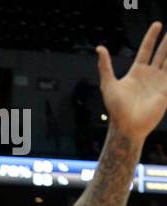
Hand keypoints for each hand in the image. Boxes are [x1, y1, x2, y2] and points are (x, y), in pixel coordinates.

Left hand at [98, 22, 166, 142]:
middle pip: (161, 53)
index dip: (151, 37)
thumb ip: (105, 66)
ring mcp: (158, 83)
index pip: (146, 49)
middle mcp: (149, 75)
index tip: (158, 25)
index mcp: (137, 72)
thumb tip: (99, 48)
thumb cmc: (116, 109)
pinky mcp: (165, 93)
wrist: (126, 128)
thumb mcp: (109, 85)